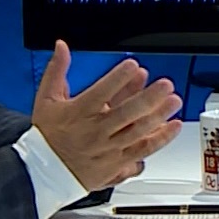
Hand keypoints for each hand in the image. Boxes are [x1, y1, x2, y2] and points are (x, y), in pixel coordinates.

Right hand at [32, 40, 182, 189]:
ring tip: (174, 101)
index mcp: (79, 112)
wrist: (44, 172)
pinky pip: (142, 150)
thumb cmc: (47, 136)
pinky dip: (160, 139)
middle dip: (149, 97)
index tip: (134, 66)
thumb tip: (61, 46)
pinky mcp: (116, 163)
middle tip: (165, 85)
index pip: (102, 91)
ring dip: (159, 115)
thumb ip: (57, 70)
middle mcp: (96, 130)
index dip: (119, 78)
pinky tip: (173, 126)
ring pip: (138, 131)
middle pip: (126, 113)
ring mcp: (108, 148)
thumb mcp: (46, 100)